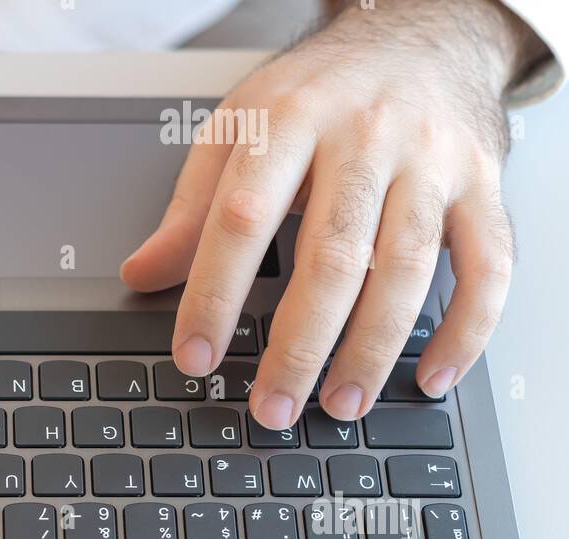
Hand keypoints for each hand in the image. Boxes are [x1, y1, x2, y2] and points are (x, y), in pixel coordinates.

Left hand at [121, 0, 544, 426]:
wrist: (423, 31)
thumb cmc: (320, 92)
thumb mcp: (240, 127)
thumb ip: (191, 208)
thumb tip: (142, 275)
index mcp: (292, 120)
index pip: (242, 219)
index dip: (213, 295)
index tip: (195, 357)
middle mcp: (368, 137)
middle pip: (332, 257)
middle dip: (299, 346)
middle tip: (271, 409)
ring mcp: (433, 161)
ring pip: (407, 268)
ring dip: (372, 350)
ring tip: (339, 407)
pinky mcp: (483, 184)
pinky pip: (488, 265)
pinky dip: (466, 329)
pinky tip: (431, 376)